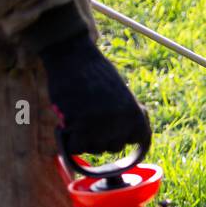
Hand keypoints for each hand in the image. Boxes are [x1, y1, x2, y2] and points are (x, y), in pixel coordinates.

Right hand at [38, 31, 149, 155]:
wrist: (73, 57)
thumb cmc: (97, 76)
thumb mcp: (124, 97)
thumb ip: (129, 119)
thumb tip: (138, 143)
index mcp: (138, 117)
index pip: (138, 143)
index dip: (123, 135)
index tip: (111, 129)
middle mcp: (123, 124)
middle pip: (113, 148)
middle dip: (101, 136)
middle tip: (89, 115)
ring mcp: (101, 127)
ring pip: (94, 149)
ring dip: (84, 138)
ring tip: (79, 115)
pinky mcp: (79, 126)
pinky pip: (75, 148)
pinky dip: (69, 140)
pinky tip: (67, 124)